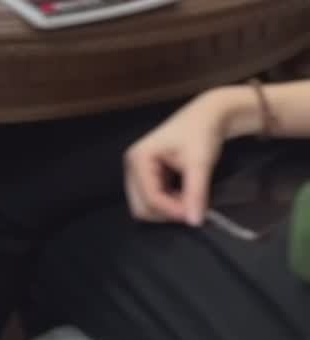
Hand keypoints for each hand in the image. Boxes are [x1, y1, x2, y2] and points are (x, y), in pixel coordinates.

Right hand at [124, 91, 230, 226]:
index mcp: (139, 157)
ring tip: (188, 199)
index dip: (172, 210)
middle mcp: (133, 165)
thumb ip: (195, 193)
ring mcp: (138, 171)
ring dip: (167, 210)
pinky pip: (152, 200)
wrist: (207, 117)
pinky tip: (184, 195)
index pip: (150, 198)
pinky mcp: (147, 176)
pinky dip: (168, 205)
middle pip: (141, 206)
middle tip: (191, 206)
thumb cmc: (200, 133)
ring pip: (145, 207)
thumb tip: (194, 222)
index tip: (195, 214)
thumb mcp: (199, 162)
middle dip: (166, 212)